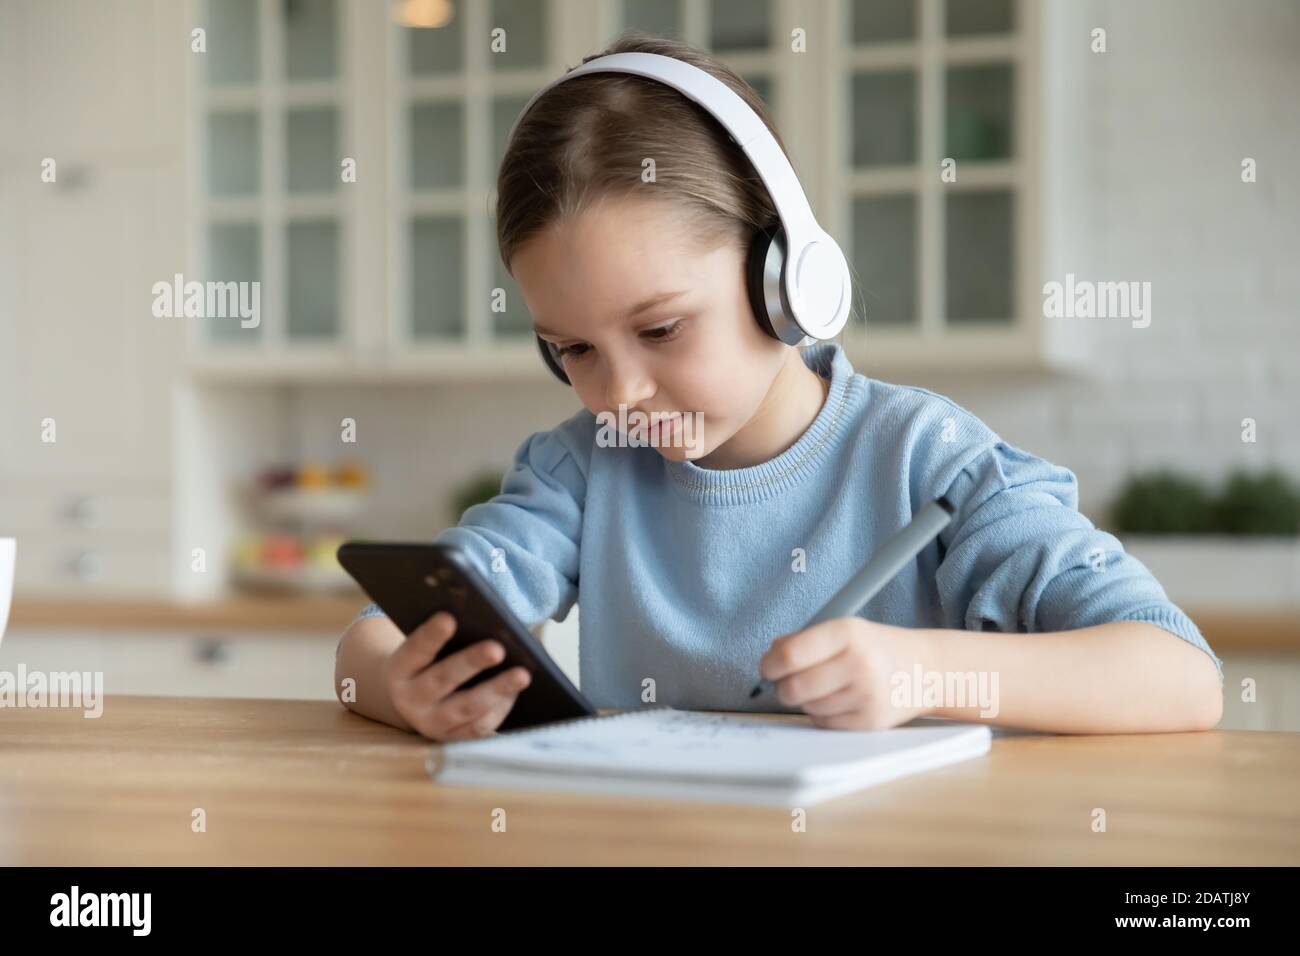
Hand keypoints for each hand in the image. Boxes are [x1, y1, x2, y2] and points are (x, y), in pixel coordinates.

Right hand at [384, 611, 531, 740]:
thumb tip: (484, 623)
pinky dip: (500, 708)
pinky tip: (516, 691)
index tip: (449, 619)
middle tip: (497, 649)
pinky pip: (479, 727)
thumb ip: (445, 637)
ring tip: (522, 674)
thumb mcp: (425, 650)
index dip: (431, 636)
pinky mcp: (453, 738)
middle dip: (472, 662)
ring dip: (497, 690)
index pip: (415, 650)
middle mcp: (411, 700)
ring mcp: (432, 723)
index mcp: (400, 670)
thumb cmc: (428, 663)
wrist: (414, 701)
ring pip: (467, 707)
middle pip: (443, 680)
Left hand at [758, 617, 934, 729]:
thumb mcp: (844, 630)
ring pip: (807, 707)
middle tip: (786, 682)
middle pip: (793, 688)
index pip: (790, 655)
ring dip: (805, 700)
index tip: (768, 667)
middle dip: (783, 687)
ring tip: (824, 687)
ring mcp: (866, 695)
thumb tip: (770, 658)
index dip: (770, 665)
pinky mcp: (870, 721)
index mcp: (847, 633)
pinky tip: (837, 700)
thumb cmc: (875, 648)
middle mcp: (858, 663)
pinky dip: (823, 714)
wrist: (925, 670)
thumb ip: (803, 641)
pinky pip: (824, 723)